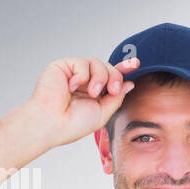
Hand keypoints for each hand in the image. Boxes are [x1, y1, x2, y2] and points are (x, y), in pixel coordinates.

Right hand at [23, 56, 139, 148]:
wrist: (52, 123)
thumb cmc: (74, 123)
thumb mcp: (103, 112)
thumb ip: (116, 97)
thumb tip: (129, 83)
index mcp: (96, 93)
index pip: (112, 77)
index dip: (124, 69)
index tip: (136, 64)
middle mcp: (86, 81)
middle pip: (109, 68)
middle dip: (114, 77)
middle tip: (111, 90)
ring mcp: (75, 73)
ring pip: (98, 62)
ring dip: (100, 78)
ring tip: (91, 93)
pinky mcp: (64, 66)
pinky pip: (83, 62)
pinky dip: (82, 76)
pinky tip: (71, 87)